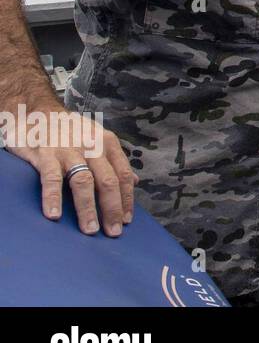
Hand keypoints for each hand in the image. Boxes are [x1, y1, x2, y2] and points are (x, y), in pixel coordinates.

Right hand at [8, 106, 136, 236]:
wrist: (37, 110)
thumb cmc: (69, 130)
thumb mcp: (98, 139)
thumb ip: (115, 161)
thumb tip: (137, 181)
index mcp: (107, 143)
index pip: (123, 175)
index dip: (127, 199)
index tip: (127, 220)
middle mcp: (92, 146)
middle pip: (108, 182)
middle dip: (112, 209)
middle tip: (113, 232)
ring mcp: (69, 150)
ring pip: (84, 183)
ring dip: (88, 209)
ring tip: (90, 230)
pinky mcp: (46, 154)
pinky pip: (52, 179)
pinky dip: (54, 198)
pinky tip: (54, 216)